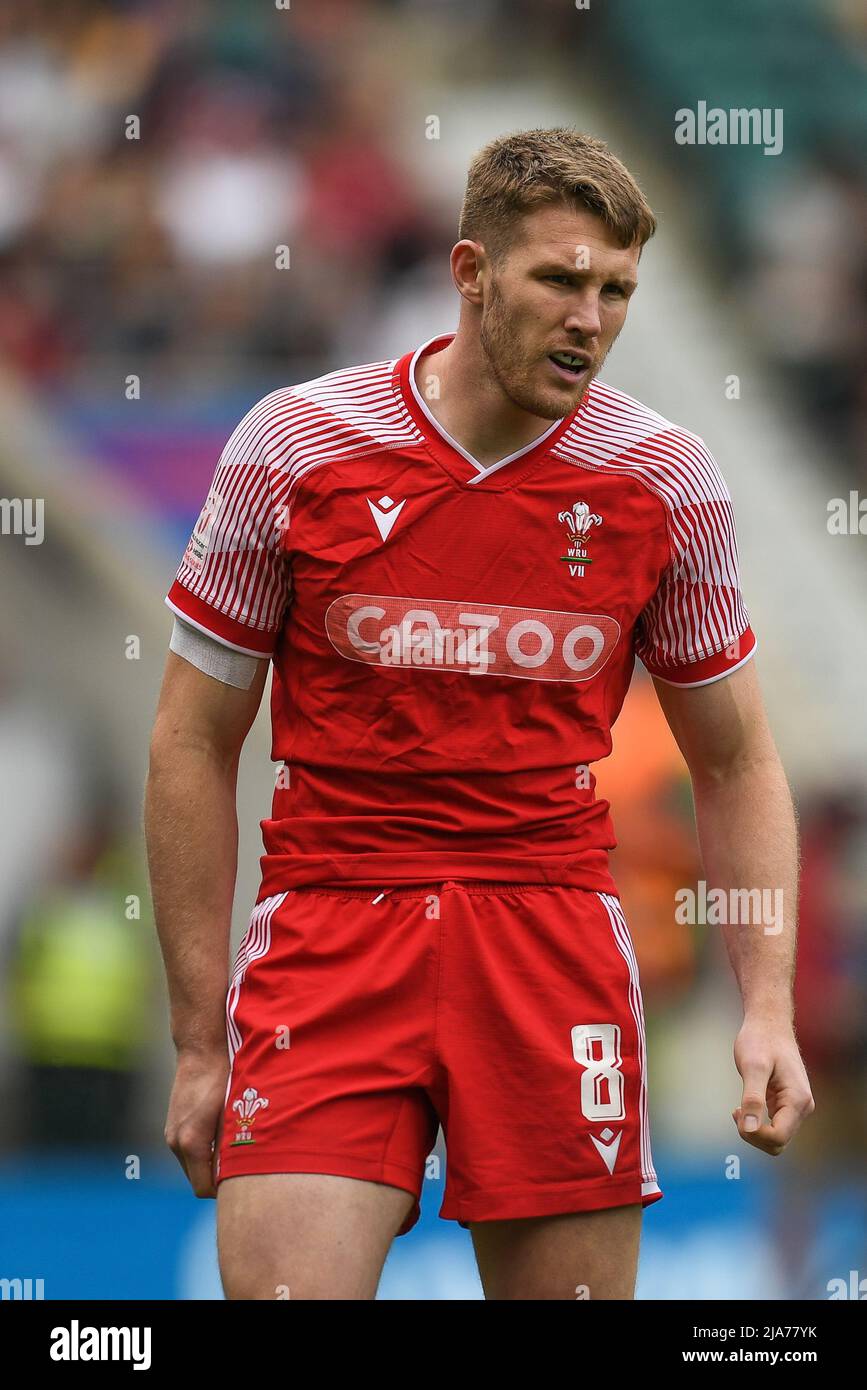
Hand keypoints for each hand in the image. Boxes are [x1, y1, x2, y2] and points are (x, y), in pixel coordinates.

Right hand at [165, 1048, 228, 1196]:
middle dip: (216, 1181)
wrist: (201, 1052)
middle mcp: (175, 1142)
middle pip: (196, 1180)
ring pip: (191, 1166)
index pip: (203, 1188)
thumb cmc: (223, 1081)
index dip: (222, 1193)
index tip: (241, 1187)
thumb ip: (229, 1150)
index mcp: (191, 1143)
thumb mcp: (231, 1118)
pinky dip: (201, 1154)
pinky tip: (220, 1138)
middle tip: (242, 1173)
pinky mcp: (171, 1127)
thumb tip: (234, 1178)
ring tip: (232, 1152)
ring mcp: (171, 1134)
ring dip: (209, 1166)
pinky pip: (187, 1152)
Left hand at [732, 1017, 814, 1155]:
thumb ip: (752, 1099)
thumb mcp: (753, 1067)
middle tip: (736, 1111)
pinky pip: (774, 1126)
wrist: (769, 1024)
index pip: (779, 1137)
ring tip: (739, 1108)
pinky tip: (744, 1107)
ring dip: (754, 1131)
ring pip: (777, 1138)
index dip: (754, 1134)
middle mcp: (803, 1107)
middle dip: (754, 1135)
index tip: (736, 1112)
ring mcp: (796, 1106)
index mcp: (798, 1100)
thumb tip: (748, 1129)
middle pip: (778, 1142)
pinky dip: (757, 1124)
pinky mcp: (787, 1104)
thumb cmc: (760, 1040)